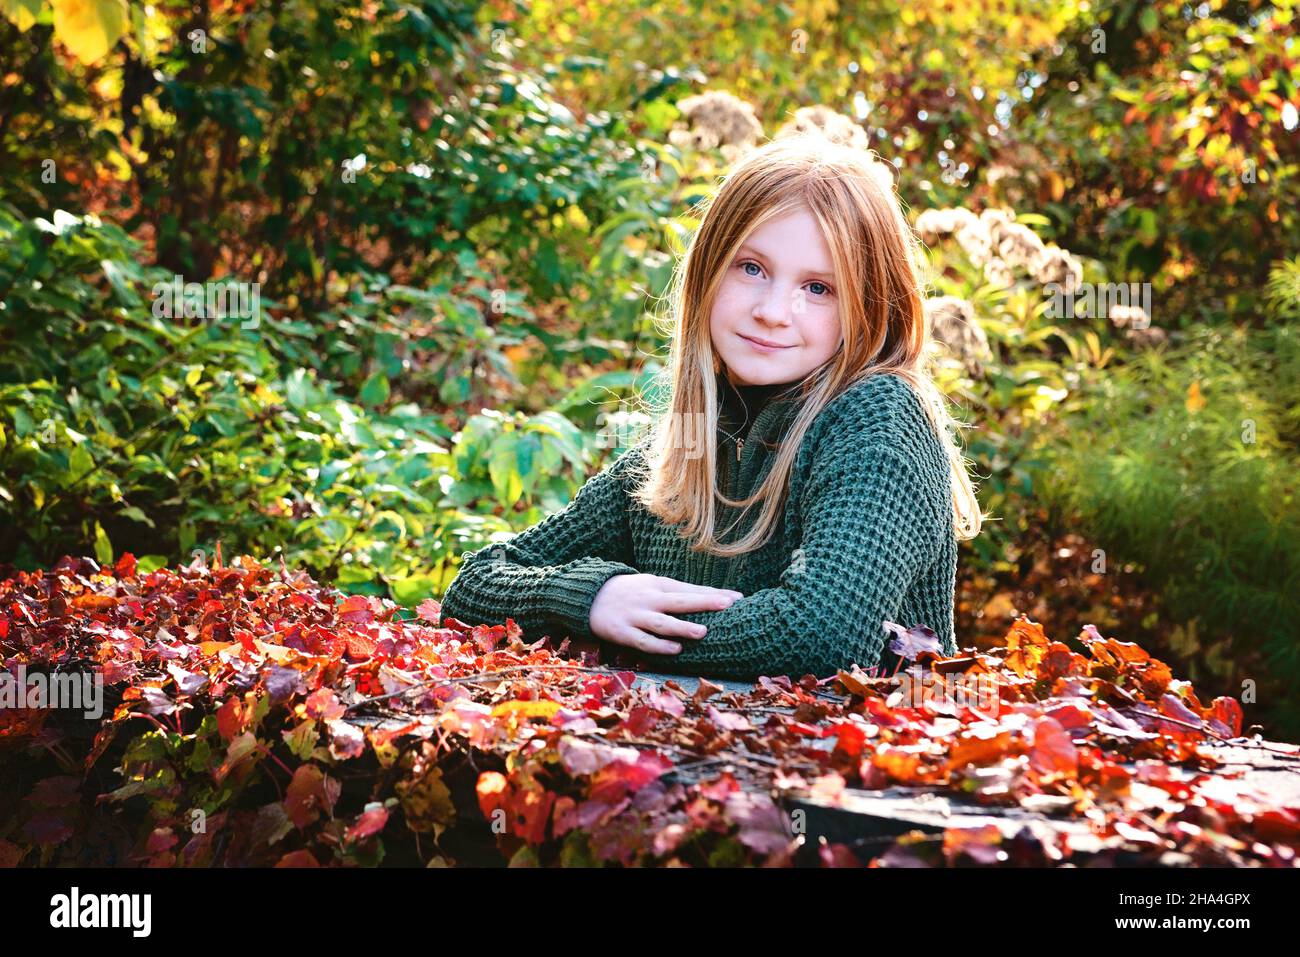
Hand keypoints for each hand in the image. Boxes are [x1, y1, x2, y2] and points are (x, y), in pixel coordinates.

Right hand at [589, 574, 742, 654]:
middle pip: (679, 601)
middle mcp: (649, 599)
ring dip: (682, 627)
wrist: (589, 596)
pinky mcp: (623, 632)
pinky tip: (676, 650)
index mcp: (658, 584)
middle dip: (704, 602)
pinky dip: (660, 646)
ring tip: (703, 632)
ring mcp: (635, 616)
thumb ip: (679, 592)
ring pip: (662, 623)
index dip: (714, 593)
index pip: (690, 589)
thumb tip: (714, 597)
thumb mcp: (653, 585)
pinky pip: (644, 641)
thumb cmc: (631, 592)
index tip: (738, 598)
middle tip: (727, 605)